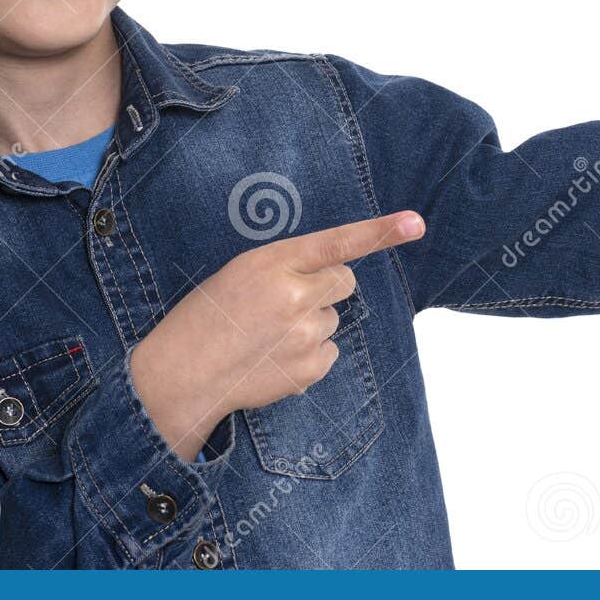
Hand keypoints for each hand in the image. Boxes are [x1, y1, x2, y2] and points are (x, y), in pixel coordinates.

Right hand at [129, 210, 425, 460]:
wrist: (182, 376)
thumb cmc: (206, 319)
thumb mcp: (239, 274)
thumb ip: (287, 267)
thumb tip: (334, 277)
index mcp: (272, 262)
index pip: (337, 242)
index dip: (381, 231)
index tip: (416, 223)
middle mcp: (295, 295)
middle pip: (344, 281)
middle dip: (325, 288)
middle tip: (285, 304)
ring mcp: (305, 334)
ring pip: (333, 318)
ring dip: (310, 324)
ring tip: (267, 337)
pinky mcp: (310, 368)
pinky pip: (329, 352)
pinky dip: (309, 355)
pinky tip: (274, 359)